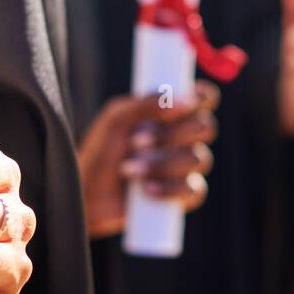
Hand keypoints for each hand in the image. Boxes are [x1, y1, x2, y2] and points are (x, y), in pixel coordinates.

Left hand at [76, 81, 218, 238]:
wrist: (88, 195)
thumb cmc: (100, 151)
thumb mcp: (115, 119)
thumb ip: (144, 104)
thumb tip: (182, 100)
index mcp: (171, 113)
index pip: (204, 99)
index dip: (202, 98)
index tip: (187, 101)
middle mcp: (183, 138)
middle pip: (205, 127)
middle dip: (173, 134)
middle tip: (137, 141)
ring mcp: (185, 167)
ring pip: (198, 159)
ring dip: (162, 163)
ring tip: (127, 169)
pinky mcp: (182, 195)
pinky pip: (194, 190)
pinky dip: (170, 188)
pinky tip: (147, 189)